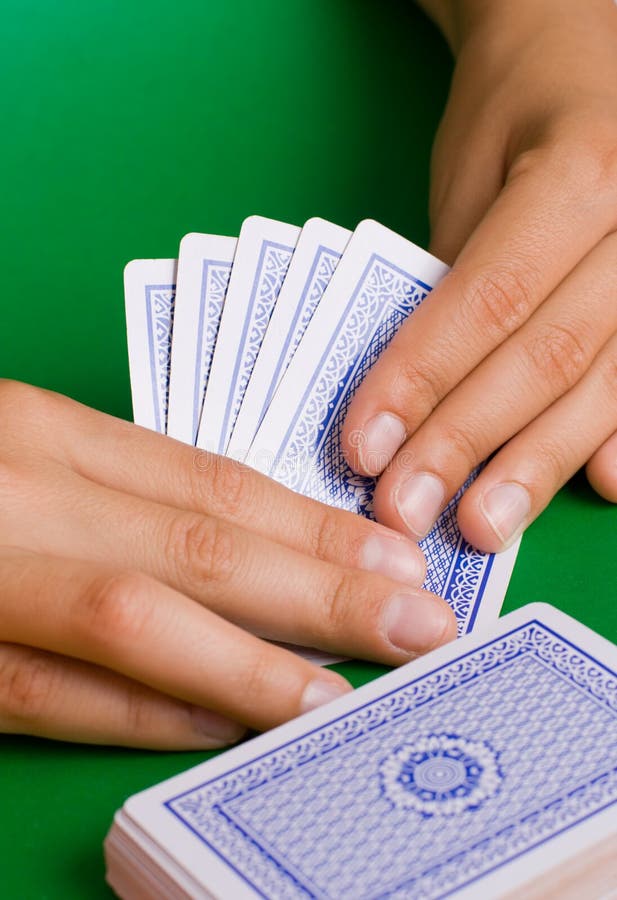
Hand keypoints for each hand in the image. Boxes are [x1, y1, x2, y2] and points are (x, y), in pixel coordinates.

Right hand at [0, 381, 454, 748]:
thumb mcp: (28, 447)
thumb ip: (120, 486)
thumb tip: (243, 538)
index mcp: (43, 429)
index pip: (212, 478)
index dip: (312, 524)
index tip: (393, 559)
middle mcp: (20, 493)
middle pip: (202, 544)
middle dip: (322, 590)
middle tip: (419, 626)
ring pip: (139, 618)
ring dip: (252, 663)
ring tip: (345, 690)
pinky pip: (53, 693)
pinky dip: (145, 714)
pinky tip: (222, 725)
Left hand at [343, 0, 616, 551]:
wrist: (594, 55)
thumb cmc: (521, 108)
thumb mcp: (471, 173)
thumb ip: (454, 279)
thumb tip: (418, 396)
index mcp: (583, 172)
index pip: (489, 300)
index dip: (423, 381)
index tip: (365, 448)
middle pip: (547, 355)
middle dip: (468, 443)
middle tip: (408, 513)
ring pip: (603, 383)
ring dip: (538, 464)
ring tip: (480, 525)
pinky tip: (603, 488)